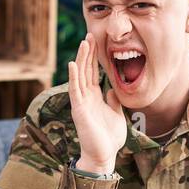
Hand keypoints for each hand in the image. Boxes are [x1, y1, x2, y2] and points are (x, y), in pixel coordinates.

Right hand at [67, 34, 125, 174]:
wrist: (103, 155)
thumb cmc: (108, 138)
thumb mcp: (116, 115)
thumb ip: (113, 101)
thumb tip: (113, 90)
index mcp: (95, 97)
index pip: (93, 72)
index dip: (94, 57)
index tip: (96, 41)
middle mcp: (86, 97)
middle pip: (86, 70)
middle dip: (88, 52)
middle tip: (90, 34)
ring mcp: (81, 102)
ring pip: (81, 76)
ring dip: (82, 59)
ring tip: (84, 42)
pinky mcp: (79, 109)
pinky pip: (75, 90)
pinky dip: (74, 77)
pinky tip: (73, 64)